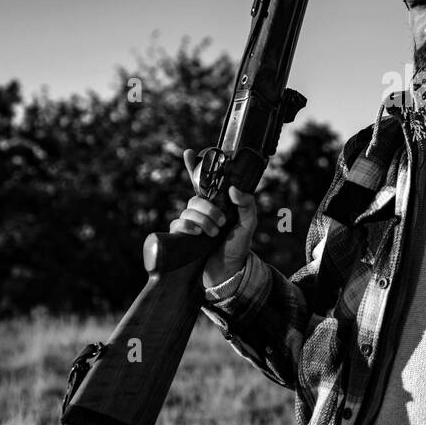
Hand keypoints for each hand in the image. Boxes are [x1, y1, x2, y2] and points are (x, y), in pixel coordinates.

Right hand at [169, 148, 257, 288]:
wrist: (228, 271)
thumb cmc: (238, 246)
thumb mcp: (248, 224)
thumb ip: (246, 205)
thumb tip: (232, 189)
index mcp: (216, 204)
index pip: (203, 182)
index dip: (193, 167)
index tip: (188, 153)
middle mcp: (202, 211)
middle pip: (196, 199)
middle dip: (208, 209)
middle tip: (221, 222)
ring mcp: (191, 224)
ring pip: (188, 210)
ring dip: (202, 220)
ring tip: (213, 233)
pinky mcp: (182, 236)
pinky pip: (178, 224)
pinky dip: (187, 226)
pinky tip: (196, 233)